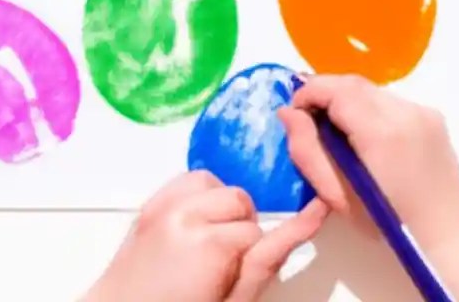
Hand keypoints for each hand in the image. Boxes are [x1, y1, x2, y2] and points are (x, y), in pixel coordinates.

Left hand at [86, 170, 327, 301]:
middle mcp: (183, 214)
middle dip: (240, 229)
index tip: (239, 277)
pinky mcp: (149, 204)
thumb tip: (309, 218)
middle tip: (226, 265)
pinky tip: (196, 226)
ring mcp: (161, 205)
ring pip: (215, 185)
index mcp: (207, 243)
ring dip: (220, 208)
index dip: (254, 257)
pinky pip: (186, 181)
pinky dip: (198, 197)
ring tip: (212, 243)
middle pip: (239, 200)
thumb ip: (266, 261)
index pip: (258, 232)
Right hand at [278, 75, 458, 248]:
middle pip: (355, 84)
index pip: (338, 89)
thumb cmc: (389, 223)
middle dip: (325, 93)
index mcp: (382, 133)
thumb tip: (288, 112)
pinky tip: (367, 138)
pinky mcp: (433, 118)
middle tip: (308, 119)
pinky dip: (370, 110)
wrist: (447, 234)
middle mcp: (406, 112)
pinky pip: (391, 102)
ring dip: (348, 102)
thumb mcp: (337, 196)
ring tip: (336, 132)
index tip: (294, 111)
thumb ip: (307, 151)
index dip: (309, 91)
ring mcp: (424, 112)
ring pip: (373, 91)